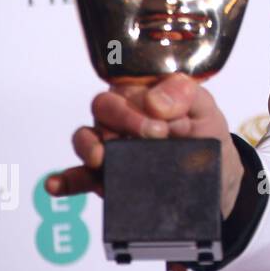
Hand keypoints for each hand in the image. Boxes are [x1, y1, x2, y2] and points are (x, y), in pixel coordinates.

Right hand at [47, 72, 244, 218]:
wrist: (215, 179)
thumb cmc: (205, 135)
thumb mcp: (205, 109)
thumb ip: (185, 94)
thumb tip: (155, 102)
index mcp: (143, 94)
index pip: (126, 86)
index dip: (137, 101)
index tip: (160, 121)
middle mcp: (120, 117)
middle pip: (102, 108)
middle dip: (122, 121)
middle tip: (153, 137)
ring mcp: (110, 147)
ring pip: (85, 138)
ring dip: (89, 146)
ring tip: (100, 158)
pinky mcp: (104, 177)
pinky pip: (77, 177)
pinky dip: (64, 180)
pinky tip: (55, 185)